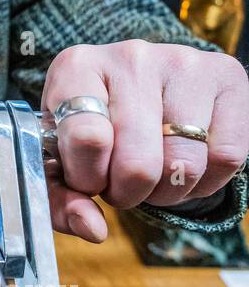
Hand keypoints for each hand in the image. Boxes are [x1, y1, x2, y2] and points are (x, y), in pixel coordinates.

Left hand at [42, 40, 248, 242]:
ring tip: (150, 173)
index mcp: (76, 68)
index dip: (88, 178)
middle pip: (138, 164)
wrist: (140, 87)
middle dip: (126, 192)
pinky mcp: (227, 76)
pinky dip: (203, 182)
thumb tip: (93, 229)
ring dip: (165, 191)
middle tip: (119, 182)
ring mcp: (183, 62)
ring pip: (185, 165)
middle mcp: (130, 57)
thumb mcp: (60, 157)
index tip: (88, 179)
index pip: (87, 136)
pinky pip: (226, 157)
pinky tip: (182, 166)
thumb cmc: (93, 127)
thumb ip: (59, 199)